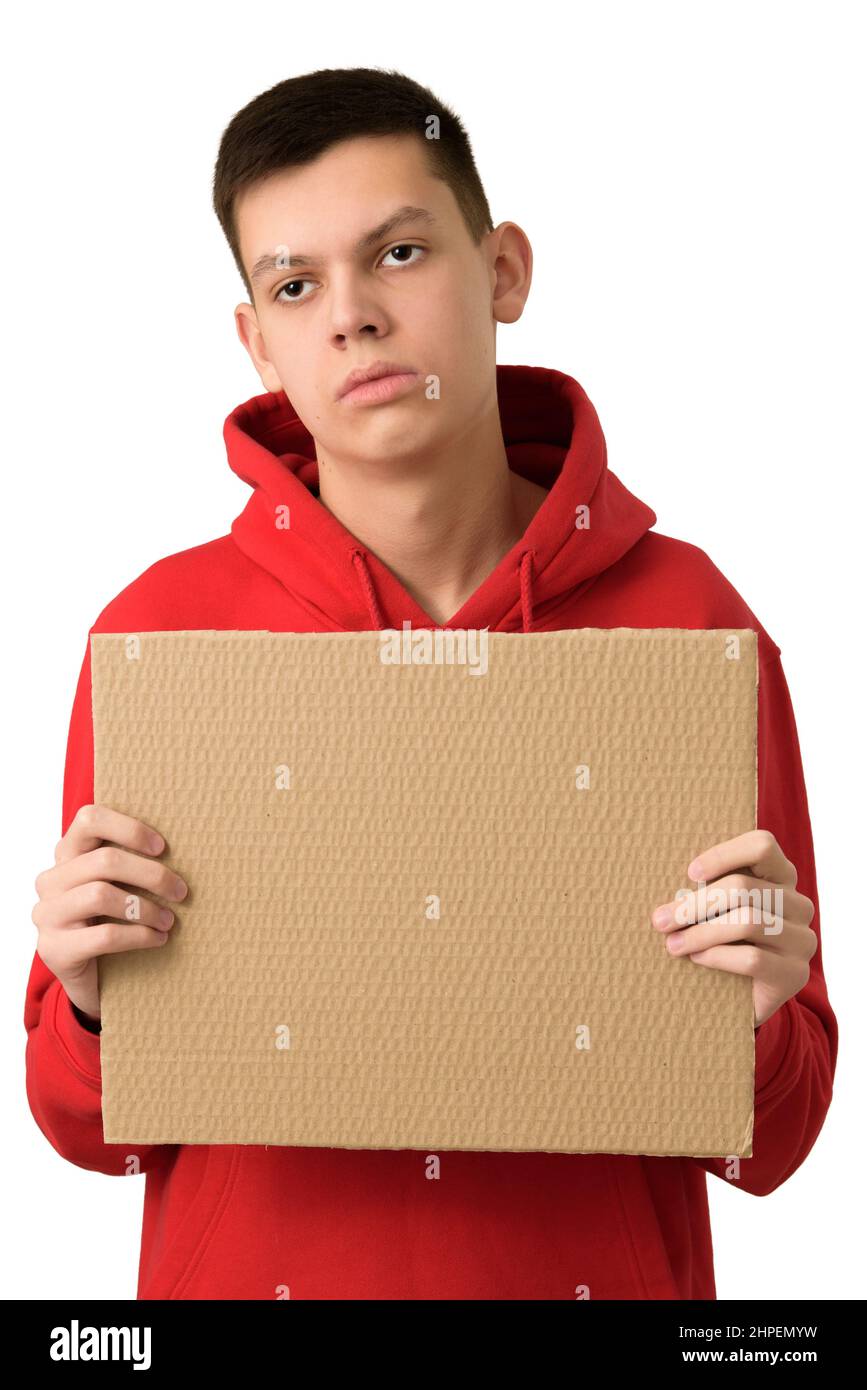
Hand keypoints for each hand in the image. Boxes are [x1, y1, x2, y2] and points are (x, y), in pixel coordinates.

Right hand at [31, 804, 187, 1022]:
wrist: (88, 976)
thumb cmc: (110, 919)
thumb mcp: (117, 885)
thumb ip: (130, 862)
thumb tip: (184, 846)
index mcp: (66, 855)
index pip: (89, 819)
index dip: (129, 828)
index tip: (162, 847)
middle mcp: (51, 881)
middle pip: (104, 861)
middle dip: (151, 875)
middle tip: (181, 891)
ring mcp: (47, 915)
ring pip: (101, 895)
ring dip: (146, 908)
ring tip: (169, 920)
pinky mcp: (54, 949)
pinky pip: (104, 935)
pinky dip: (139, 936)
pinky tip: (158, 938)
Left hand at [651, 829, 816, 1028]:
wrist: (743, 997)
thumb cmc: (724, 941)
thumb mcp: (719, 909)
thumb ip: (709, 890)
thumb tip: (668, 893)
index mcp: (782, 877)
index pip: (762, 846)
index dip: (725, 855)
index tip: (691, 873)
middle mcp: (799, 905)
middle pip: (745, 888)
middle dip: (696, 904)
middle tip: (661, 920)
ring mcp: (802, 940)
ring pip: (748, 922)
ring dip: (701, 933)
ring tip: (672, 943)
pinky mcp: (795, 974)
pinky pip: (753, 958)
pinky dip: (718, 956)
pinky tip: (697, 958)